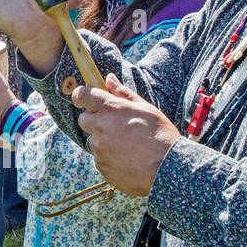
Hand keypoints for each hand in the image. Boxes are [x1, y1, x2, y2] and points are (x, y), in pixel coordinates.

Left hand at [74, 74, 180, 195]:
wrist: (166, 167)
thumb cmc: (160, 134)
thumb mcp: (145, 108)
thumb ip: (123, 93)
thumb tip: (109, 78)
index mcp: (111, 109)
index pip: (83, 95)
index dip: (80, 95)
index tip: (82, 99)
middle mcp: (100, 127)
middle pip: (83, 120)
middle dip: (94, 120)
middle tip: (113, 126)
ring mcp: (99, 149)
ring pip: (93, 141)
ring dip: (104, 141)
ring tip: (127, 147)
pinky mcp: (101, 166)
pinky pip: (100, 159)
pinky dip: (109, 158)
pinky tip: (127, 160)